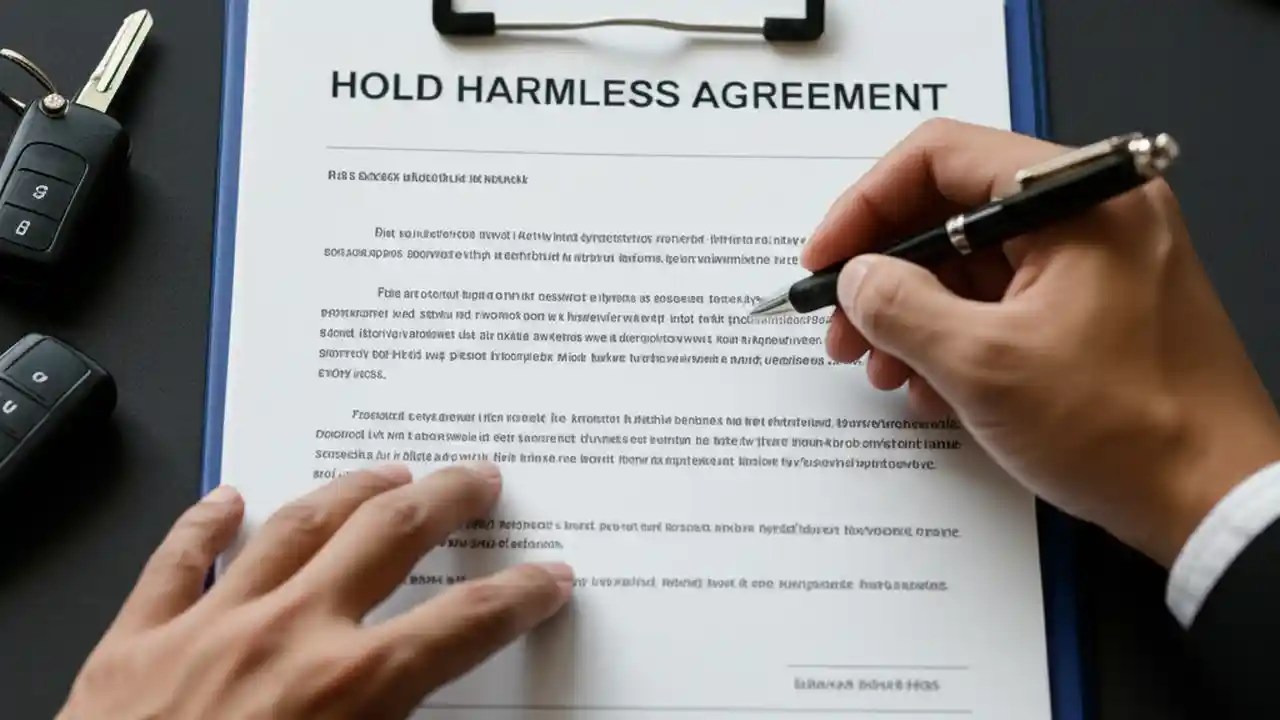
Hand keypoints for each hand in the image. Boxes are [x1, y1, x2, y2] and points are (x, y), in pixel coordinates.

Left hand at [57, 462, 572, 719]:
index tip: (546, 577)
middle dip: (448, 498)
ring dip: (352, 490)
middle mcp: (290, 637)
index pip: (467, 623)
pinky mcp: (136, 641)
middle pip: (391, 536)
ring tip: (386, 471)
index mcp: (352, 690)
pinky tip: (228, 498)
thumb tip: (437, 704)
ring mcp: (210, 628)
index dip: (520, 595)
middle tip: (476, 479)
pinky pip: (177, 559)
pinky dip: (206, 522)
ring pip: (298, 524)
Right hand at [804, 119, 1279, 566]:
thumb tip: (855, 278)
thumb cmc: (1124, 427)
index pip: (942, 157)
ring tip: (883, 368)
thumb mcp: (985, 366)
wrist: (1214, 501)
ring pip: (972, 262)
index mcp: (1079, 197)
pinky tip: (931, 387)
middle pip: (952, 211)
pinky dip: (956, 335)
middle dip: (886, 273)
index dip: (865, 205)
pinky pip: (1003, 300)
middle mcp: (1091, 213)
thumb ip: (901, 308)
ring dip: (913, 313)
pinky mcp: (1093, 306)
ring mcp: (1095, 260)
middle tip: (844, 327)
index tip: (825, 258)